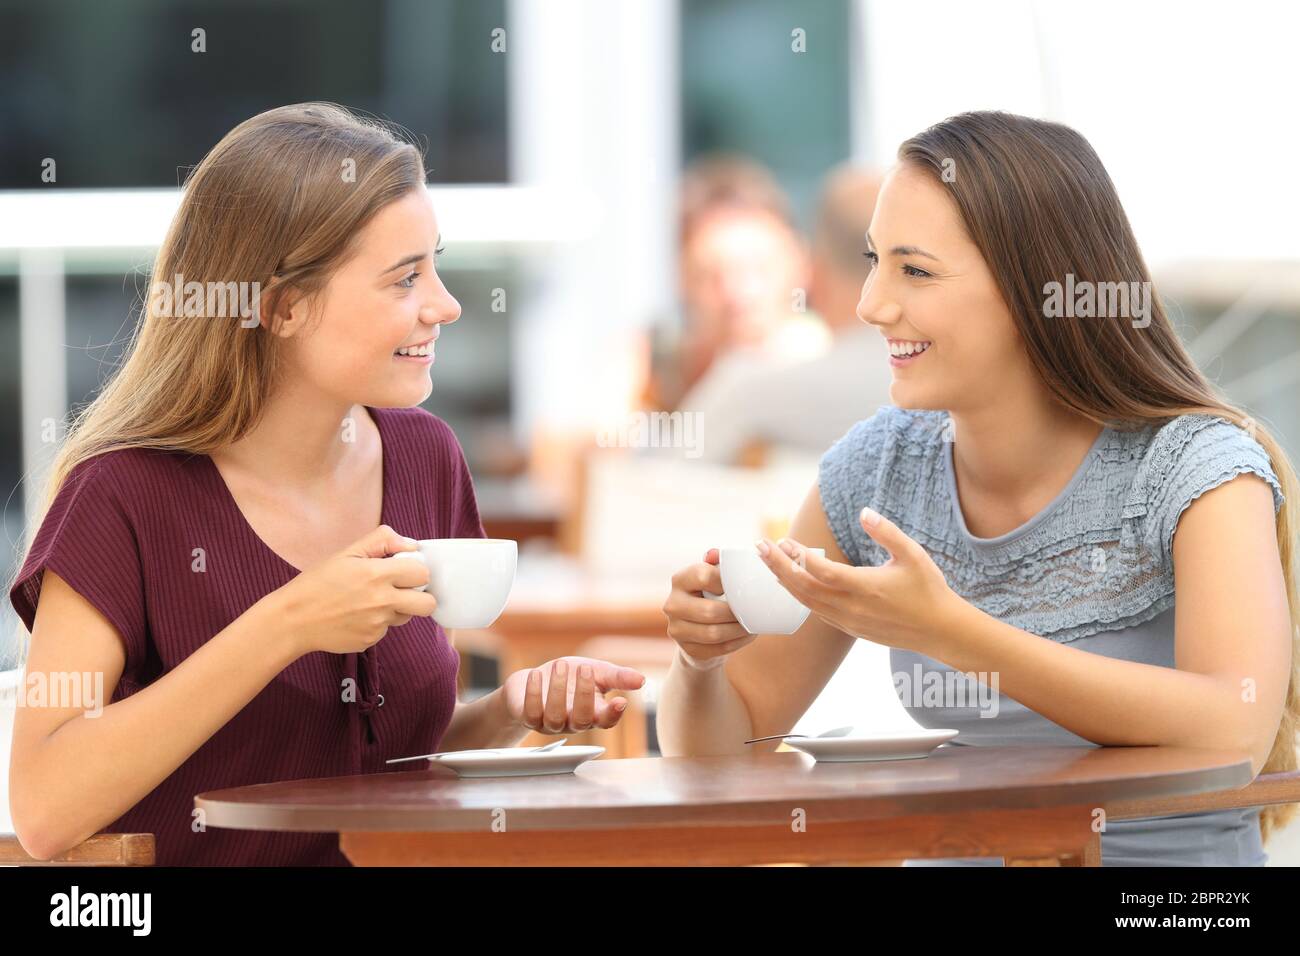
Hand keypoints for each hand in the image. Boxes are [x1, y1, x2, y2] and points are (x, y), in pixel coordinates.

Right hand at [267, 525, 436, 657]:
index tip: (402, 570)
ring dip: (397, 609)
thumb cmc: (318, 583)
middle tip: (401, 590)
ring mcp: (377, 625)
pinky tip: (356, 616)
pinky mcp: (370, 641)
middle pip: (427, 604)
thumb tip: (411, 545)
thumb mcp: (346, 553)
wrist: (293, 619)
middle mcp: (381, 602)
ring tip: (370, 602)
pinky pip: (386, 631)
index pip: (422, 573)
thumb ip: (382, 541)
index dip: (415, 570)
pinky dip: (377, 623)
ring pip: (406, 617)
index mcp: (377, 575)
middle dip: (420, 595)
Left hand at [503, 657, 646, 733]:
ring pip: (556, 716)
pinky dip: (534, 694)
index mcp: (592, 713)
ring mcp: (550, 723)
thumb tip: (641, 679)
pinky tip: (535, 675)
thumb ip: (618, 677)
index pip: (606, 721)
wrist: (535, 679)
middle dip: (585, 694)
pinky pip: (531, 712)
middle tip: (586, 668)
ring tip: (561, 665)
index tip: (620, 701)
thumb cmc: (569, 678)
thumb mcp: (596, 672)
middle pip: (582, 720)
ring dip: (558, 690)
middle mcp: (572, 722)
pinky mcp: (529, 718)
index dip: (613, 715)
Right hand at [662, 549, 758, 667]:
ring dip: (738, 630)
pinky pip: (716, 649)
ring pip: (713, 633)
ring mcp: (676, 629)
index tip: (744, 584)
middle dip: (736, 612)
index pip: (703, 576)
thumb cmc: (713, 594)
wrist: (700, 627)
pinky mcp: (687, 649)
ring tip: (754, 624)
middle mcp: (672, 604)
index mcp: (680, 580)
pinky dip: (736, 643)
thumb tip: (716, 554)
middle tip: (755, 611)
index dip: (726, 580)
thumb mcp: (714, 575)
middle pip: (708, 611)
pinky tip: (747, 635)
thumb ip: (718, 563)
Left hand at [756, 507, 959, 654]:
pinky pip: (816, 613)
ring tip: (768, 562)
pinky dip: (799, 597)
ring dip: (785, 582)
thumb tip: (864, 511)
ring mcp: (849, 622)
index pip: (821, 572)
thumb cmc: (928, 589)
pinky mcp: (850, 629)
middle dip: (778, 566)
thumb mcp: (912, 554)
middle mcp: (852, 608)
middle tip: (759, 547)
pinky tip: (791, 583)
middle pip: (804, 588)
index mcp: (865, 587)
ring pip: (806, 603)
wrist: (940, 631)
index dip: (799, 556)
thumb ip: (887, 532)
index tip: (784, 541)